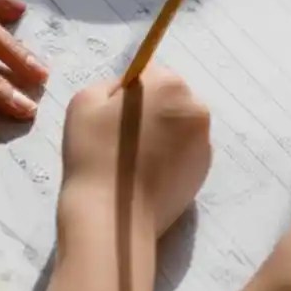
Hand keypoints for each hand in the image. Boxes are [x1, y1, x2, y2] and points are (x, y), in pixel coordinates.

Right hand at [60, 66, 210, 235]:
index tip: (113, 115)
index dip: (129, 92)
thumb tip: (128, 92)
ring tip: (134, 160)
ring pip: (179, 126)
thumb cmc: (93, 152)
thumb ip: (112, 84)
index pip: (151, 73)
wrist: (113, 217)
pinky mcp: (205, 171)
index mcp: (170, 85)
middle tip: (121, 138)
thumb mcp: (86, 100)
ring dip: (162, 134)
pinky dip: (170, 157)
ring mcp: (204, 142)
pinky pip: (185, 152)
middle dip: (151, 111)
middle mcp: (196, 109)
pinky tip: (147, 174)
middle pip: (170, 98)